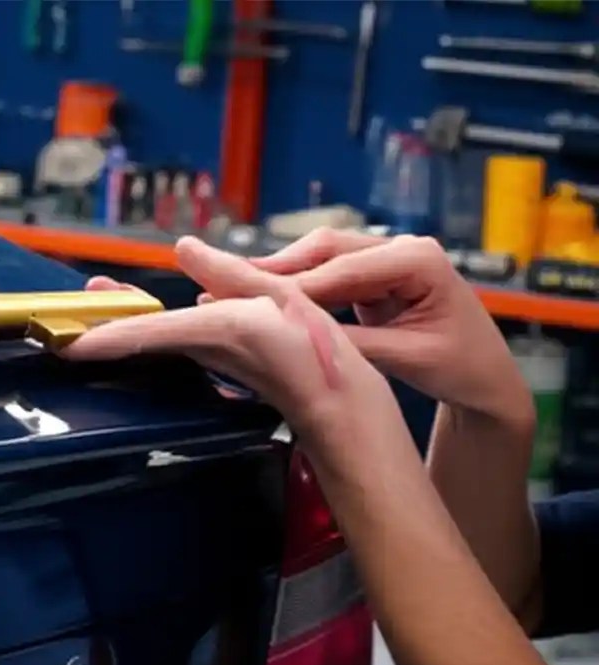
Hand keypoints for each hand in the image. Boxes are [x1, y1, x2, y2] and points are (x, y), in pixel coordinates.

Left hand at [60, 237, 396, 445]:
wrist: (343, 406)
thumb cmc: (319, 358)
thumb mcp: (282, 296)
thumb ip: (230, 272)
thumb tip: (186, 248)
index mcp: (213, 331)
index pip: (143, 333)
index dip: (101, 337)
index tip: (65, 343)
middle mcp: (203, 349)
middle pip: (139, 335)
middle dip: (102, 323)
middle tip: (69, 313)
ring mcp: (209, 361)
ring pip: (154, 339)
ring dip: (122, 324)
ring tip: (98, 303)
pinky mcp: (221, 364)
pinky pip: (174, 345)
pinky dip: (150, 330)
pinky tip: (147, 319)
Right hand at [244, 229, 532, 426]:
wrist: (487, 374)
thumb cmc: (462, 366)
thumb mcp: (408, 358)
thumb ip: (353, 345)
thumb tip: (296, 341)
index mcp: (419, 259)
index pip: (341, 272)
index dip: (289, 286)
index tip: (244, 299)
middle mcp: (400, 248)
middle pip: (323, 251)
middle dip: (271, 268)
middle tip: (219, 279)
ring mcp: (385, 259)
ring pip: (318, 259)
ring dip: (275, 275)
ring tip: (226, 287)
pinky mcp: (371, 276)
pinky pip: (323, 275)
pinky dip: (291, 287)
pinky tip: (256, 298)